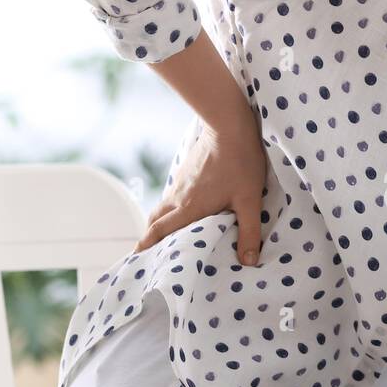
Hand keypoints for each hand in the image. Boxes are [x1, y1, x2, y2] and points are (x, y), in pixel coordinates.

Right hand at [133, 113, 267, 263]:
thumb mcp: (249, 200)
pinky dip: (169, 209)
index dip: (147, 246)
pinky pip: (171, 195)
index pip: (160, 231)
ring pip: (162, 207)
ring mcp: (180, 183)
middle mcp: (179, 197)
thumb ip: (249, 232)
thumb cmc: (240, 163)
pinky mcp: (186, 172)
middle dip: (148, 238)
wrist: (228, 126)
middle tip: (146, 253)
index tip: (136, 259)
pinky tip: (181, 210)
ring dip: (158, 223)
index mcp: (190, 208)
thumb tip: (249, 261)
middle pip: (155, 221)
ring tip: (162, 235)